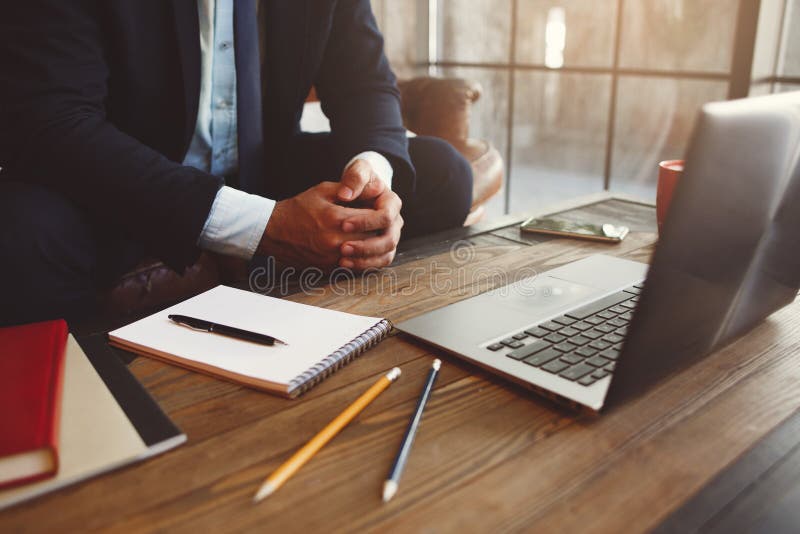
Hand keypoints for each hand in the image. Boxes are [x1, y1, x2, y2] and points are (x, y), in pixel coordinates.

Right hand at [256, 181, 373, 268]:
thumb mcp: (323, 191)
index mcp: (335, 218)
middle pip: (373, 238)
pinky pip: (355, 266)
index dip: (380, 213)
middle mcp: (334, 241)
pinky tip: (364, 248)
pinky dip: (363, 258)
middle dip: (380, 230)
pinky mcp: (329, 268)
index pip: (372, 217)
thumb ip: (350, 189)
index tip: (382, 208)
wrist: (273, 232)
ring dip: (374, 246)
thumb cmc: (299, 208)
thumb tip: (376, 189)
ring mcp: (332, 257)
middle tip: (384, 223)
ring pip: (366, 255)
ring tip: (377, 235)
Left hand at [337, 159, 402, 269]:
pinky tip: (344, 264)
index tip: (343, 224)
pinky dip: (364, 265)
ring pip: (385, 254)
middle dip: (366, 246)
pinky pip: (379, 262)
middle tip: (342, 247)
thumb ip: (354, 178)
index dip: (366, 222)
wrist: (355, 194)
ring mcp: (391, 236)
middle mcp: (395, 221)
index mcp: (392, 202)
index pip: (385, 216)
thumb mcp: (356, 171)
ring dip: (364, 259)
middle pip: (388, 239)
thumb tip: (346, 194)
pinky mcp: (383, 249)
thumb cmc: (356, 181)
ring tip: (342, 259)